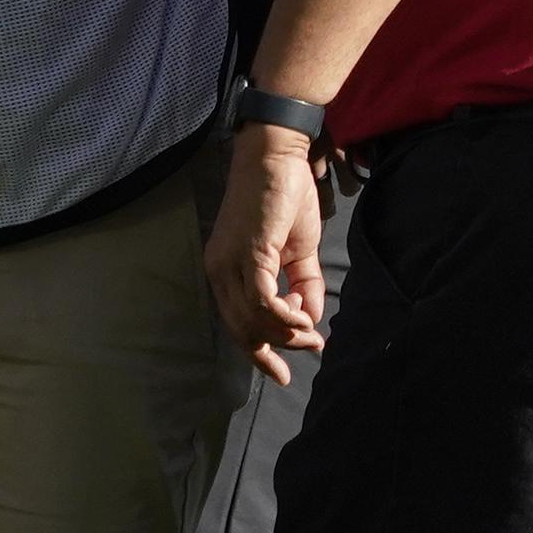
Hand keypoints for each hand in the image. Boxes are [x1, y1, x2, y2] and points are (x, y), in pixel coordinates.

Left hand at [203, 123, 329, 386]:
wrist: (279, 158)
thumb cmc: (285, 199)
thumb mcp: (299, 252)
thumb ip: (304, 285)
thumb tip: (312, 319)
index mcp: (225, 271)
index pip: (235, 324)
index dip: (259, 352)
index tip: (284, 375)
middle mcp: (219, 270)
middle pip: (242, 329)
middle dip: (279, 347)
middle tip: (312, 346)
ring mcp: (230, 262)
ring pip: (252, 320)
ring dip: (287, 333)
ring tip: (311, 330)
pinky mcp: (248, 253)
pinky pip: (262, 301)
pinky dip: (284, 316)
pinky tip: (304, 317)